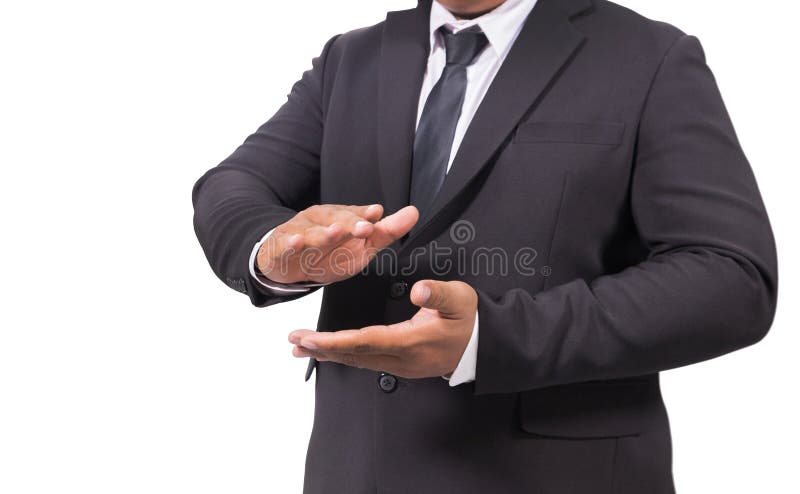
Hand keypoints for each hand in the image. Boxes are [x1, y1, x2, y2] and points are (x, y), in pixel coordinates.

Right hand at [257, 204, 417, 283]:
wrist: (288, 262)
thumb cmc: (328, 252)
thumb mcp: (361, 246)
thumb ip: (386, 231)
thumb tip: (413, 212)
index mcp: (341, 217)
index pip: (356, 214)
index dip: (366, 215)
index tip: (378, 214)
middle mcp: (320, 220)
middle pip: (336, 219)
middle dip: (350, 222)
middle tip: (365, 227)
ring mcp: (299, 231)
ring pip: (313, 232)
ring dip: (324, 232)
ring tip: (336, 232)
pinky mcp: (279, 245)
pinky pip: (284, 244)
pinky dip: (289, 243)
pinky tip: (295, 241)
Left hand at [288, 280, 477, 378]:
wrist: (481, 346)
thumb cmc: (468, 320)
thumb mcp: (460, 299)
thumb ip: (439, 294)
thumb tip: (419, 291)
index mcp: (413, 341)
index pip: (367, 341)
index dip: (337, 340)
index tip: (312, 337)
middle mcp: (402, 358)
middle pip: (355, 355)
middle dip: (322, 347)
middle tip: (294, 340)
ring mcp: (400, 365)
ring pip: (357, 360)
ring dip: (327, 352)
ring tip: (300, 346)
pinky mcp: (399, 364)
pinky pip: (364, 361)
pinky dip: (342, 354)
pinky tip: (327, 350)